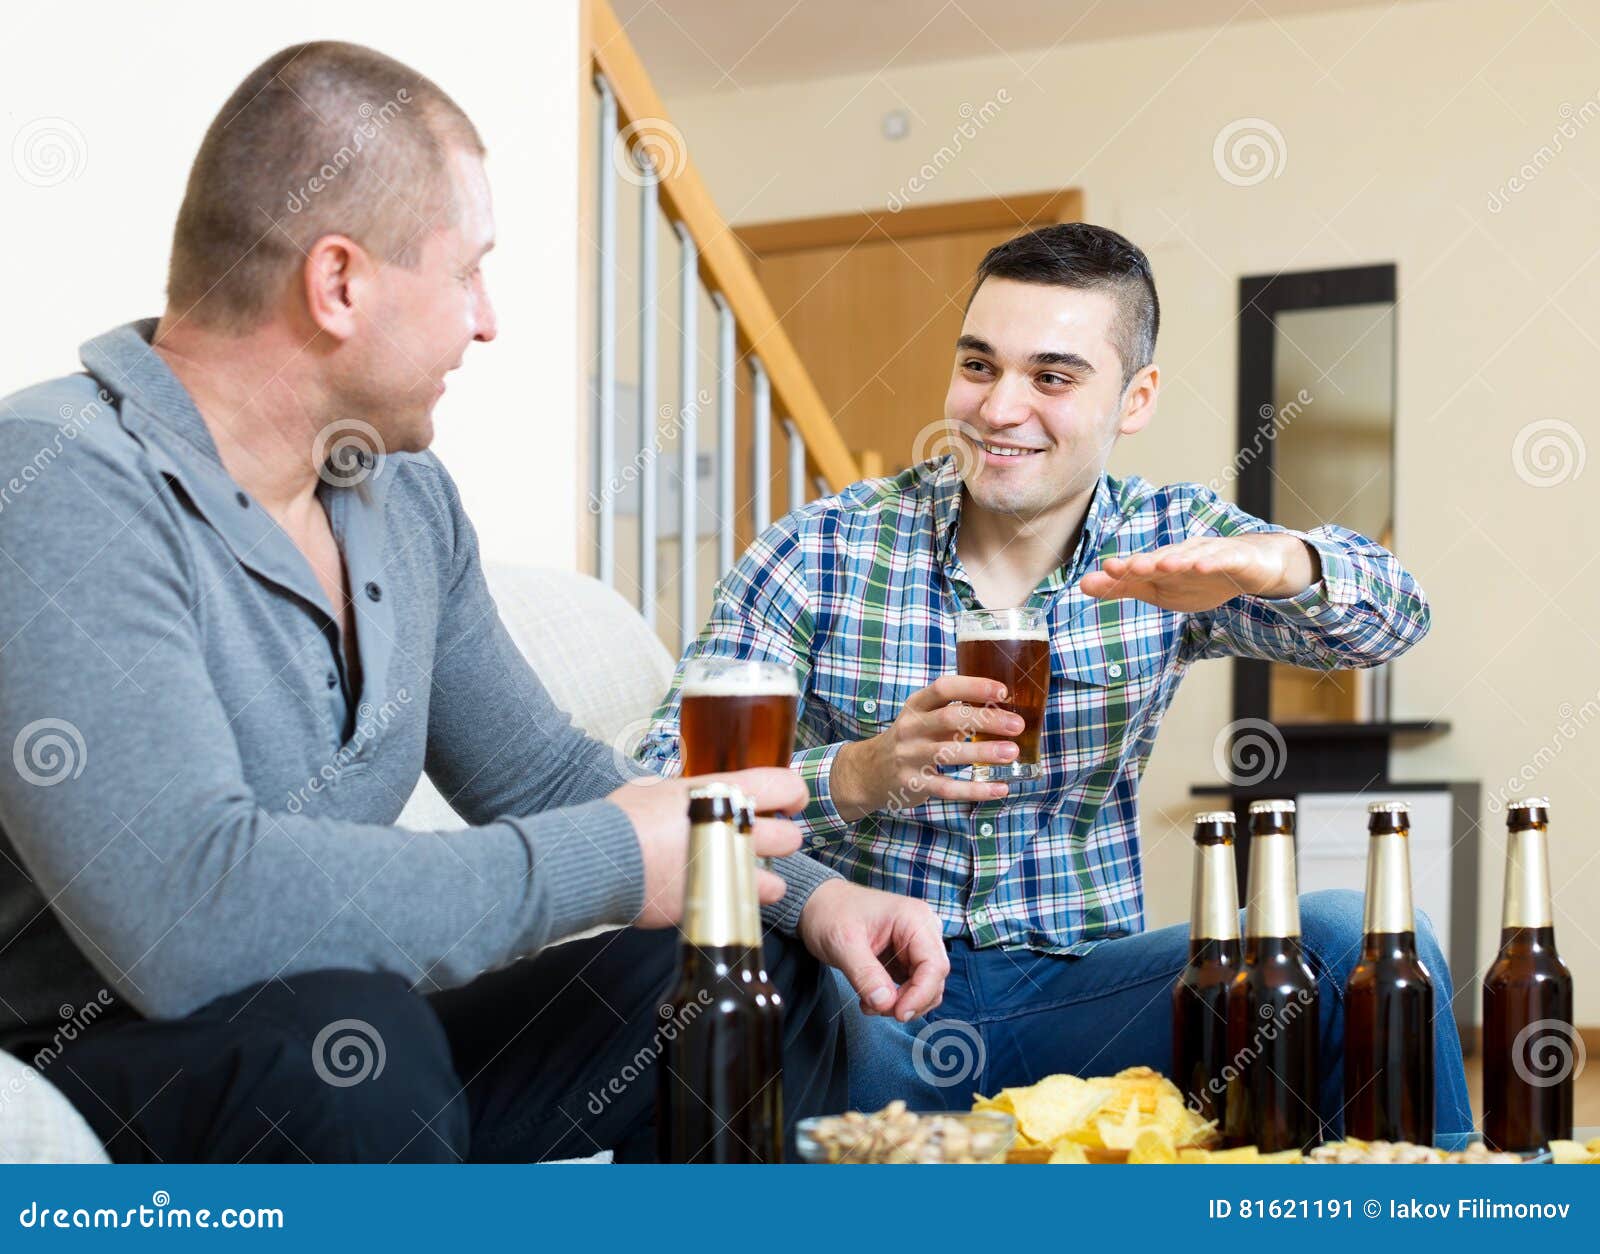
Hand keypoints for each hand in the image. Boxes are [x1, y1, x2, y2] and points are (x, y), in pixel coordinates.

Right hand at [609, 767, 804, 928]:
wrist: (602, 857)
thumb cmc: (624, 819)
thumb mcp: (659, 788)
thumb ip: (688, 791)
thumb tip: (692, 790)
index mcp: (720, 792)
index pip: (783, 786)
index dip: (793, 793)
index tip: (790, 802)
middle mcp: (731, 828)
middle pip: (788, 836)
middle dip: (782, 839)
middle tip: (766, 840)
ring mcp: (726, 867)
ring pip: (778, 878)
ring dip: (767, 876)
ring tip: (749, 873)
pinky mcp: (715, 900)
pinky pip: (751, 905)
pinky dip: (746, 901)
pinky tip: (731, 893)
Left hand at [797, 880, 948, 1020]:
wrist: (818, 905)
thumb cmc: (831, 914)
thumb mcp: (843, 944)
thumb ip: (865, 975)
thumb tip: (886, 1004)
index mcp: (915, 919)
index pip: (934, 965)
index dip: (920, 995)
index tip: (897, 1014)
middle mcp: (923, 930)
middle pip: (934, 979)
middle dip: (909, 1001)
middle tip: (877, 1009)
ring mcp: (916, 945)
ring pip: (926, 987)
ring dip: (902, 1003)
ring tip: (869, 1003)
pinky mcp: (906, 958)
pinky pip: (911, 987)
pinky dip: (895, 1000)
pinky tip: (870, 998)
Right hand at [829, 675, 1023, 821]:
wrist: (867, 772)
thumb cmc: (909, 739)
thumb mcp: (922, 717)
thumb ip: (953, 711)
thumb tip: (1003, 706)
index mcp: (916, 705)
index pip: (943, 688)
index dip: (973, 686)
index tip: (1002, 691)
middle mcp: (910, 728)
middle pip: (951, 718)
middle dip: (987, 719)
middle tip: (1018, 724)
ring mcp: (910, 757)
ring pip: (949, 753)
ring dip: (984, 752)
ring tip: (1013, 752)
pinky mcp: (914, 784)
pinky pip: (948, 788)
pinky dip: (976, 789)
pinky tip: (1000, 788)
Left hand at [1078, 533, 1319, 611]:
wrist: (1249, 568)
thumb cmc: (1198, 578)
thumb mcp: (1158, 589)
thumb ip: (1123, 586)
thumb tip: (1081, 584)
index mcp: (1163, 562)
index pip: (1141, 566)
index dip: (1124, 569)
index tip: (1105, 571)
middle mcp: (1183, 553)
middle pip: (1163, 557)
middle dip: (1146, 562)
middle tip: (1127, 566)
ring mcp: (1210, 553)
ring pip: (1192, 555)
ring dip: (1177, 559)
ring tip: (1163, 564)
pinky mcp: (1235, 557)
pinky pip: (1224, 559)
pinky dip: (1214, 561)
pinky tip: (1204, 566)